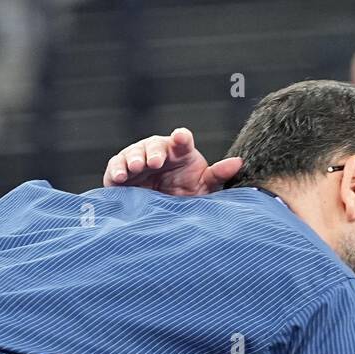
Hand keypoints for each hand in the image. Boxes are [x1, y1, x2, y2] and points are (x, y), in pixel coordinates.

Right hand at [102, 127, 242, 195]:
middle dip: (154, 151)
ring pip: (134, 152)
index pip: (182, 141)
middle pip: (155, 145)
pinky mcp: (120, 173)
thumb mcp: (203, 188)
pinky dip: (116, 169)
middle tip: (155, 162)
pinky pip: (116, 167)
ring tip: (137, 167)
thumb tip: (238, 162)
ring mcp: (138, 161)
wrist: (160, 215)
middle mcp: (159, 153)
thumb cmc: (184, 196)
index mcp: (180, 153)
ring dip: (134, 158)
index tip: (181, 138)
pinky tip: (120, 177)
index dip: (181, 138)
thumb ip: (217, 175)